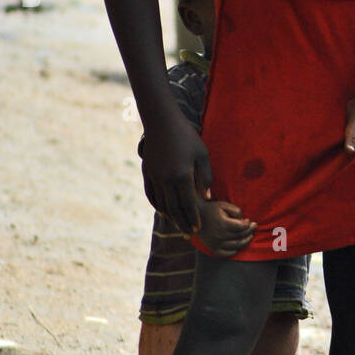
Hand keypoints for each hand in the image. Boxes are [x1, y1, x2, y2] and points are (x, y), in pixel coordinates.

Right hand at [140, 112, 212, 234]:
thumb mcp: (202, 154)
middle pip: (174, 208)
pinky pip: (151, 194)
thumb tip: (207, 197)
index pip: (188, 204)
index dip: (193, 218)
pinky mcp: (147, 172)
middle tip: (188, 233)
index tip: (198, 228)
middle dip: (182, 222)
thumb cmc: (186, 136)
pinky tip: (163, 210)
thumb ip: (205, 177)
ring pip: (161, 203)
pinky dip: (157, 204)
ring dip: (170, 216)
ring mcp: (154, 176)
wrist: (161, 121)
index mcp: (182, 176)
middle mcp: (166, 179)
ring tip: (178, 224)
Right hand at [194, 198, 256, 256]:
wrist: (193, 216)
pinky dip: (235, 251)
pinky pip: (227, 254)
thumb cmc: (211, 209)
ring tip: (249, 236)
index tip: (249, 220)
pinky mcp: (213, 248)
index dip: (249, 224)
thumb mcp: (224, 205)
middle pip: (241, 236)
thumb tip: (244, 220)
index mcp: (223, 224)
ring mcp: (216, 243)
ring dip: (245, 241)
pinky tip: (237, 246)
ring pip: (237, 246)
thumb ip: (236, 210)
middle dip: (250, 231)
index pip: (242, 227)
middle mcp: (220, 235)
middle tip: (253, 226)